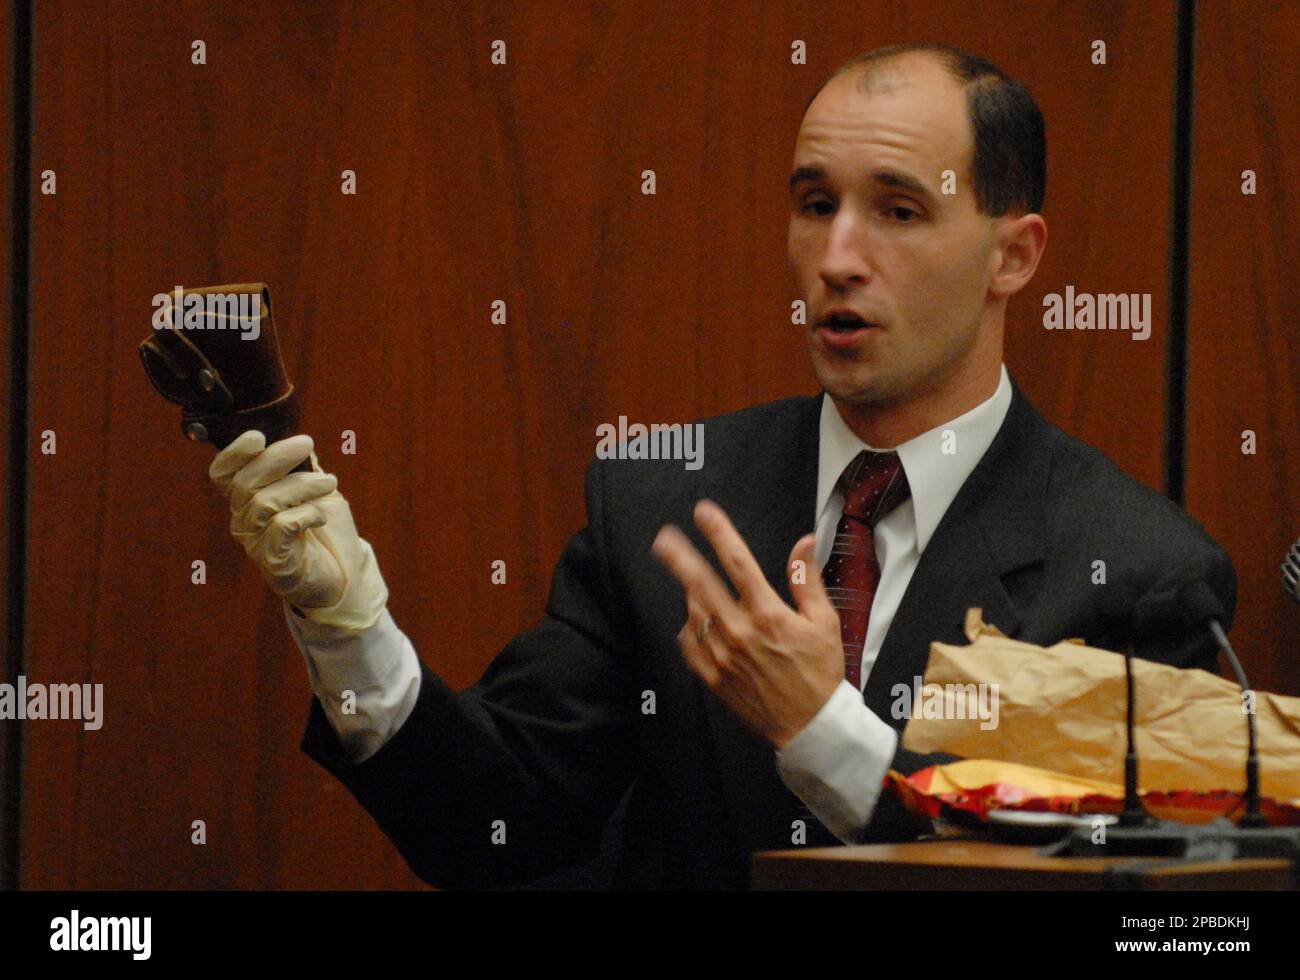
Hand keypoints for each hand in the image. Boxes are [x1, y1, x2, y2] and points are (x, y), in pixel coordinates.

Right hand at [208, 430, 388, 631]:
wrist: (344, 576)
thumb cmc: (325, 532)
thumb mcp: (315, 493)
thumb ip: (304, 468)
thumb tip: (303, 444)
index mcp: (247, 501)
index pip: (223, 475)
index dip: (234, 454)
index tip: (258, 436)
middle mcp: (244, 521)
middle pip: (245, 483)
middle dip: (277, 458)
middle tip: (306, 443)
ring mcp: (257, 543)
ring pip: (266, 502)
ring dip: (302, 485)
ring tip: (330, 482)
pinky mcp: (275, 561)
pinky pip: (282, 527)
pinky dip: (305, 513)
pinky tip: (321, 515)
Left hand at [651, 499, 843, 747]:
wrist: (811, 726)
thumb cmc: (820, 674)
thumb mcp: (825, 623)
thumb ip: (807, 580)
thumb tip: (804, 543)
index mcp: (768, 614)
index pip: (737, 562)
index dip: (719, 532)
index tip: (704, 513)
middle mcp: (740, 632)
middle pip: (700, 584)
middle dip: (679, 557)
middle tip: (663, 538)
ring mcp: (723, 656)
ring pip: (694, 613)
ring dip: (691, 594)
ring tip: (695, 585)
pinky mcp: (713, 677)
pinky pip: (689, 645)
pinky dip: (689, 629)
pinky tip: (697, 623)